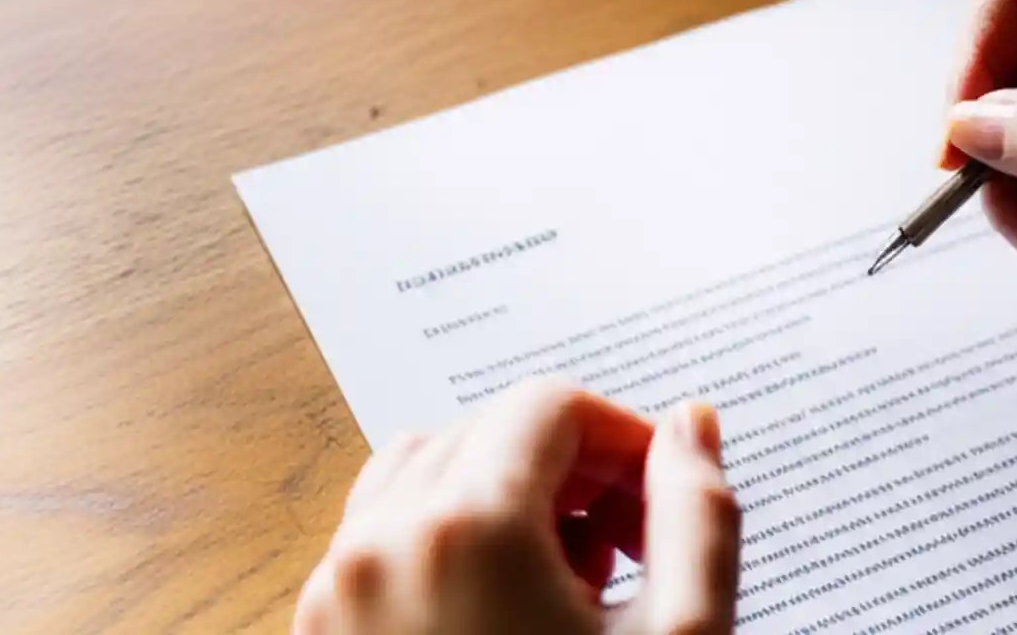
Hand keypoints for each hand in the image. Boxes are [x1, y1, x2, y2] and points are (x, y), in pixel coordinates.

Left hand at [293, 377, 740, 634]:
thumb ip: (698, 516)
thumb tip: (690, 426)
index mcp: (466, 532)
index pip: (550, 404)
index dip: (623, 435)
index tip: (661, 493)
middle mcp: (380, 544)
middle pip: (489, 430)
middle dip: (571, 468)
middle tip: (628, 544)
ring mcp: (336, 588)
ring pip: (427, 470)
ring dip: (504, 493)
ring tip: (564, 573)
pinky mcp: (319, 627)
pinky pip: (378, 530)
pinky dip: (444, 534)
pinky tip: (501, 602)